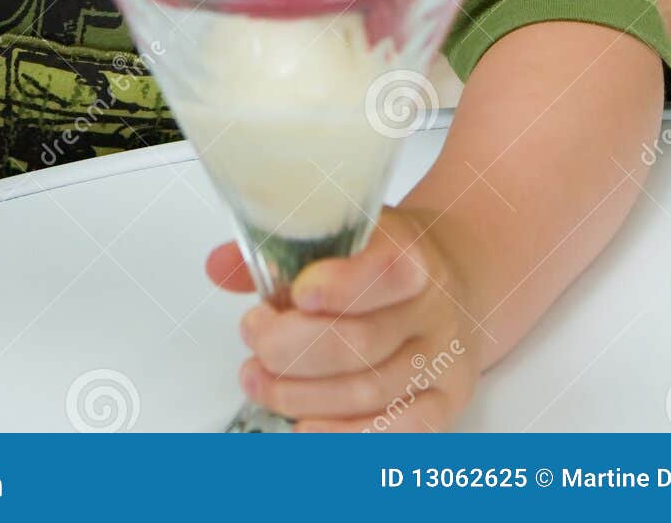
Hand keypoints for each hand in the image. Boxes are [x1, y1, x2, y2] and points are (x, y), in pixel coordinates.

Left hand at [206, 205, 484, 431]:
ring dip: (299, 393)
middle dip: (292, 347)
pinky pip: (395, 433)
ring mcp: (441, 359)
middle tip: (254, 337)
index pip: (388, 269)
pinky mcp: (443, 403)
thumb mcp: (340, 235)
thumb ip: (280, 249)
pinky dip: (341, 435)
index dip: (341, 285)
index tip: (298, 294)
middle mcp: (432, 307)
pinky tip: (302, 422)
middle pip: (364, 341)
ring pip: (369, 391)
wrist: (450, 285)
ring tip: (258, 378)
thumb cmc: (381, 262)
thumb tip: (220, 265)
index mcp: (410, 252)